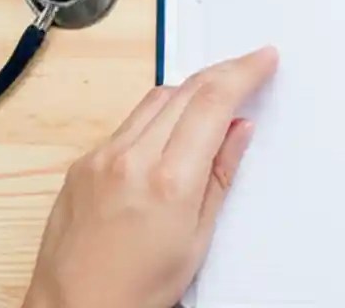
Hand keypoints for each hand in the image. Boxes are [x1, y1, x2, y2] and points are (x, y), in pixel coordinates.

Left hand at [22, 47, 277, 307]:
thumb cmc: (136, 291)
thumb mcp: (197, 239)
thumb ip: (219, 175)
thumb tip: (238, 130)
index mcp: (169, 180)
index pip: (213, 102)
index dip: (243, 72)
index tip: (263, 59)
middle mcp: (130, 159)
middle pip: (185, 90)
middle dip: (221, 74)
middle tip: (247, 69)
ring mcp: (101, 158)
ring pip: (154, 99)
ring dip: (189, 91)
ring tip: (213, 99)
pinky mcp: (82, 165)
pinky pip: (127, 123)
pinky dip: (157, 117)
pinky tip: (170, 133)